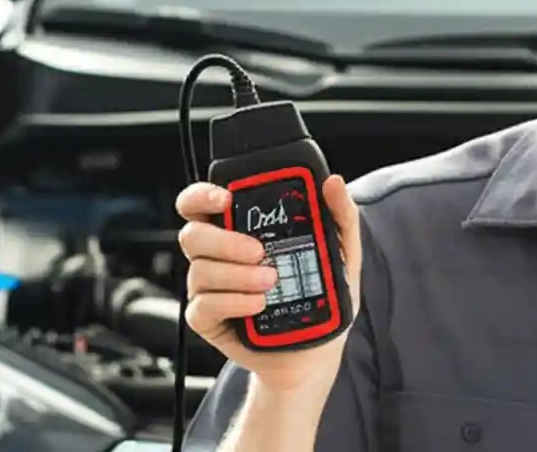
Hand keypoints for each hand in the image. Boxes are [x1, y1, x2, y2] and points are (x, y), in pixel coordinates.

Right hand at [175, 174, 361, 392]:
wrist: (317, 353)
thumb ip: (341, 216)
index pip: (202, 204)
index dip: (201, 196)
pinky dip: (233, 302)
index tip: (226, 198)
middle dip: (224, 240)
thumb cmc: (325, 299)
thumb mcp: (343, 255)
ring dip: (237, 275)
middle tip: (259, 251)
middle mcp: (219, 257)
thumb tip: (334, 183)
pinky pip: (204, 306)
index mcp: (241, 231)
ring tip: (271, 282)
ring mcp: (210, 289)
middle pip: (193, 235)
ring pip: (200, 271)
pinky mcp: (209, 321)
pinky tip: (259, 305)